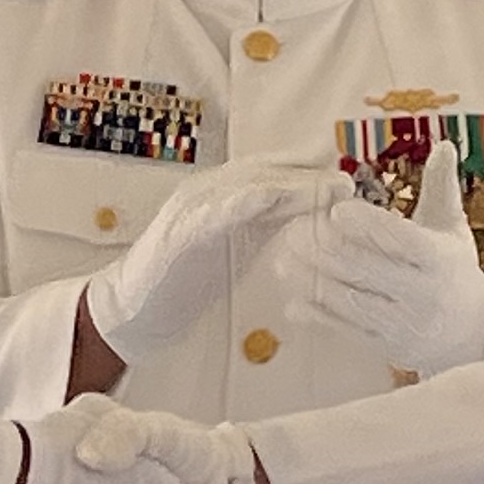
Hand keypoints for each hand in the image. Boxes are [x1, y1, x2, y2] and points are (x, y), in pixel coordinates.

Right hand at [83, 161, 343, 360]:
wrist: (134, 309)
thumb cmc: (188, 279)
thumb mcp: (238, 245)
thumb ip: (270, 224)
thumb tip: (317, 213)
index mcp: (222, 195)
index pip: (273, 174)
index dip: (310, 174)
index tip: (349, 183)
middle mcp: (207, 192)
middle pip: (265, 174)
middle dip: (307, 176)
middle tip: (347, 184)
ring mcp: (189, 209)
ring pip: (242, 187)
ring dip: (285, 185)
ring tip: (321, 190)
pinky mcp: (176, 234)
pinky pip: (210, 214)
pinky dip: (237, 204)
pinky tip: (265, 201)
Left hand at [307, 142, 483, 376]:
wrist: (472, 333)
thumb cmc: (454, 270)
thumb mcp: (453, 228)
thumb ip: (442, 187)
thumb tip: (442, 144)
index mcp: (439, 259)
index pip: (403, 240)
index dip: (370, 226)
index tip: (337, 210)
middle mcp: (422, 293)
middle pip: (369, 270)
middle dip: (327, 250)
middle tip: (292, 232)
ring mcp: (403, 323)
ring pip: (352, 302)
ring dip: (314, 282)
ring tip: (283, 261)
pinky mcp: (386, 346)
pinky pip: (348, 331)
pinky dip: (318, 317)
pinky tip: (292, 301)